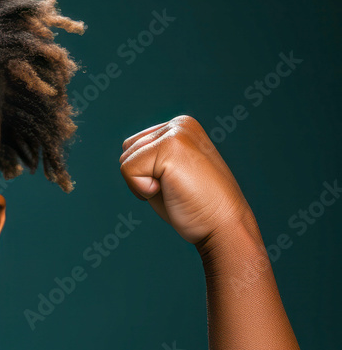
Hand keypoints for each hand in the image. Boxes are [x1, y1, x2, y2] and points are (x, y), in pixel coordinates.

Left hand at [119, 115, 252, 246]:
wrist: (224, 226)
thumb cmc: (194, 206)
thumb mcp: (169, 174)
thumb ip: (151, 156)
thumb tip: (125, 150)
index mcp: (181, 127)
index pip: (133, 146)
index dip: (143, 174)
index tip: (174, 184)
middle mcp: (180, 124)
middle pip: (127, 151)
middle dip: (141, 178)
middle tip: (174, 189)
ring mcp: (177, 133)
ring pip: (126, 160)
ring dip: (141, 184)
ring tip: (174, 189)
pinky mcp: (171, 147)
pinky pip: (128, 169)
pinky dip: (141, 189)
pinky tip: (170, 191)